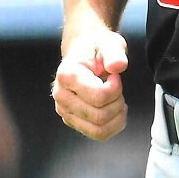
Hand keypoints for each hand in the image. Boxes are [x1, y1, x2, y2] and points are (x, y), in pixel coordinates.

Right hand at [52, 25, 128, 141]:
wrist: (85, 52)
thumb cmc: (98, 48)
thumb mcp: (110, 43)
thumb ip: (115, 53)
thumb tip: (117, 66)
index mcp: (67, 75)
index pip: (99, 97)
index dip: (116, 88)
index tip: (114, 75)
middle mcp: (61, 96)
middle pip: (100, 117)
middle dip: (117, 103)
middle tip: (116, 87)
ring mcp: (65, 111)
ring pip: (99, 131)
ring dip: (116, 116)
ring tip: (116, 98)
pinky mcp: (73, 121)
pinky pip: (98, 134)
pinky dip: (113, 124)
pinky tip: (114, 108)